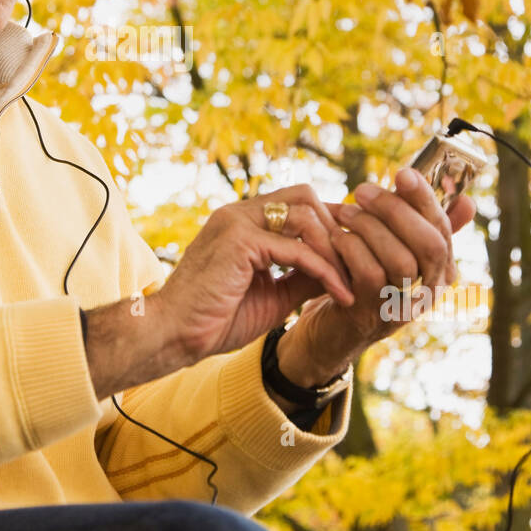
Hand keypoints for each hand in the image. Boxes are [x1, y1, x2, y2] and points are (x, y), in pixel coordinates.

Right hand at [152, 183, 355, 367]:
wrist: (172, 336)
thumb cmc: (214, 320)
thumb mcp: (273, 295)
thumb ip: (303, 277)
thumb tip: (343, 271)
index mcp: (242, 221)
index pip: (296, 201)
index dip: (329, 222)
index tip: (356, 252)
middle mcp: (239, 212)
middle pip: (304, 195)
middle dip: (335, 226)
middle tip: (357, 263)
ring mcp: (237, 221)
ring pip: (305, 216)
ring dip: (335, 250)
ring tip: (352, 283)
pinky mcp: (239, 240)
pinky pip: (297, 249)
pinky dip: (325, 271)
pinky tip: (340, 293)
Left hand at [274, 167, 475, 386]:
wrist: (331, 329)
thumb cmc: (363, 277)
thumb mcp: (393, 248)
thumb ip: (420, 223)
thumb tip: (466, 199)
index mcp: (440, 270)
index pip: (443, 229)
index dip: (425, 199)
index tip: (403, 173)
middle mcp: (430, 292)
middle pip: (430, 245)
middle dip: (397, 210)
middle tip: (363, 190)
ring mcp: (404, 306)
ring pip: (401, 259)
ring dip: (370, 227)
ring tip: (345, 210)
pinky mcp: (373, 314)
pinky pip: (371, 274)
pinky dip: (352, 248)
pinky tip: (336, 237)